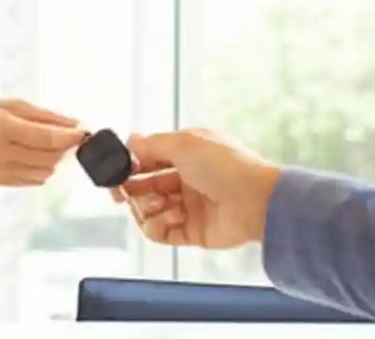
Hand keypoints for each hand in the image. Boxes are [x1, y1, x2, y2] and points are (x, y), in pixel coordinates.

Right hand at [0, 99, 86, 186]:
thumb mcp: (7, 105)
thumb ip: (41, 114)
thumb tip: (72, 123)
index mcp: (4, 127)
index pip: (47, 138)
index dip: (70, 136)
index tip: (83, 131)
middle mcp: (3, 152)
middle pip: (50, 156)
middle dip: (64, 147)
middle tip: (66, 135)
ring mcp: (2, 170)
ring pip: (46, 170)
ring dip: (55, 158)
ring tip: (46, 144)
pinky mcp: (2, 182)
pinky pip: (35, 180)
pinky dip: (42, 168)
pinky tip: (33, 155)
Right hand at [113, 128, 281, 248]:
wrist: (258, 202)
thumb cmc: (226, 166)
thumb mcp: (184, 145)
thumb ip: (152, 145)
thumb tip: (130, 140)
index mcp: (186, 155)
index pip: (149, 160)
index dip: (131, 166)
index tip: (117, 172)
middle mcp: (186, 180)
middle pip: (145, 187)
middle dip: (131, 190)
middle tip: (122, 194)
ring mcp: (189, 207)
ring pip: (150, 210)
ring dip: (148, 208)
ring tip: (161, 205)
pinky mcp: (192, 232)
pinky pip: (162, 233)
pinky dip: (158, 227)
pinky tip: (172, 217)